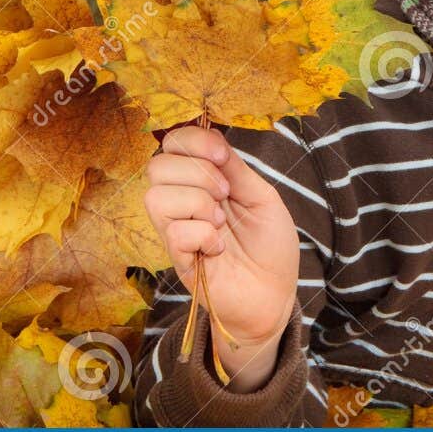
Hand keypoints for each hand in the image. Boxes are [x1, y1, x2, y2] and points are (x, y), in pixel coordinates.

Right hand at [144, 122, 299, 383]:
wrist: (275, 294)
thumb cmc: (270, 246)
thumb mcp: (262, 197)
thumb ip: (235, 169)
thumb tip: (213, 137)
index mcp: (203, 181)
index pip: (173, 144)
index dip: (192, 140)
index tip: (222, 154)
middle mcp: (183, 203)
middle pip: (157, 166)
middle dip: (198, 171)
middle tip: (226, 194)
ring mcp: (177, 231)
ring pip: (157, 197)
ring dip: (197, 203)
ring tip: (221, 222)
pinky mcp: (177, 259)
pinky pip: (173, 232)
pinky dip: (203, 235)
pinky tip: (218, 248)